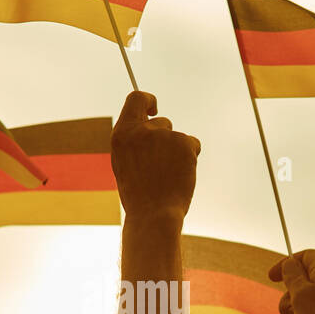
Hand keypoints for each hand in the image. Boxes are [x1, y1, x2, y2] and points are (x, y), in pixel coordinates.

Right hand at [110, 91, 198, 220]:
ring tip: (168, 176)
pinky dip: (190, 157)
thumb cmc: (138, 194)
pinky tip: (180, 175)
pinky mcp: (185, 143)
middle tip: (161, 166)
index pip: (136, 99)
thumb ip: (134, 141)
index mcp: (122, 134)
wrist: (153, 215)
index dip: (148, 100)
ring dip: (178, 151)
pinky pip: (192, 144)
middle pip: (162, 122)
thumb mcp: (125, 162)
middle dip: (166, 139)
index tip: (155, 108)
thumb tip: (150, 125)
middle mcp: (142, 130)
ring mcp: (165, 135)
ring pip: (178, 136)